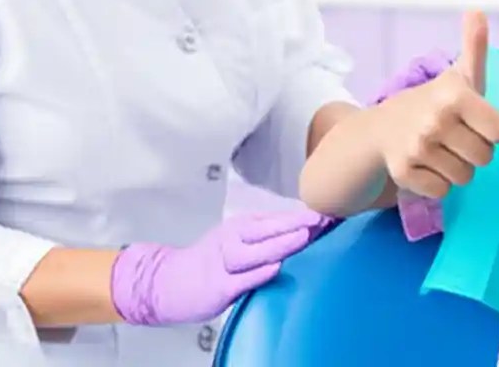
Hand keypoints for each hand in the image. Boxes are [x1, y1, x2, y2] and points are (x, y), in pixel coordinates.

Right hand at [110, 208, 333, 325]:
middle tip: (323, 218)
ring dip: (280, 242)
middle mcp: (233, 239)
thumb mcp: (239, 240)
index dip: (303, 216)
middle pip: (267, 229)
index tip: (330, 211)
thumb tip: (310, 229)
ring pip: (254, 251)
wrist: (168, 282)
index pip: (277, 219)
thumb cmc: (211, 262)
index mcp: (242, 227)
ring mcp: (224, 262)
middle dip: (297, 223)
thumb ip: (269, 236)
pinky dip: (257, 273)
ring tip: (304, 236)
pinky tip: (274, 267)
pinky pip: (239, 279)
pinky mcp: (217, 286)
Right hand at [374, 11, 498, 198]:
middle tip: (457, 137)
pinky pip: (442, 191)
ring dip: (457, 168)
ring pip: (465, 177)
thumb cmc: (436, 103)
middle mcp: (434, 120)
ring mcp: (417, 148)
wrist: (383, 128)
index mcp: (454, 95)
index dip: (491, 129)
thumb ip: (474, 45)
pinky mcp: (404, 172)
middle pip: (485, 157)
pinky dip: (437, 183)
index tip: (474, 120)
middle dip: (475, 151)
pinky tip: (426, 165)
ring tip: (442, 151)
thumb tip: (477, 11)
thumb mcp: (459, 75)